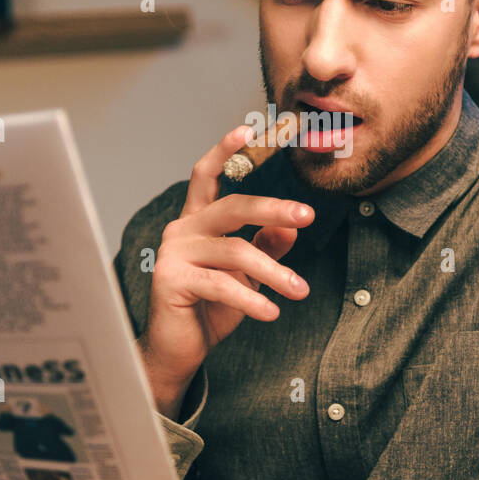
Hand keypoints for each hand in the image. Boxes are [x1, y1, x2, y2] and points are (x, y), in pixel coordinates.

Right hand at [138, 126, 314, 416]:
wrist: (178, 350)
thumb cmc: (210, 308)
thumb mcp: (246, 277)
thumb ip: (265, 248)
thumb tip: (291, 227)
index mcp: (197, 221)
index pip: (206, 176)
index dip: (224, 151)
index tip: (247, 128)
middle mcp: (181, 230)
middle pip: (231, 206)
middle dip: (273, 208)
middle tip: (308, 216)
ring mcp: (173, 253)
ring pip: (234, 251)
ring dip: (273, 272)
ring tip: (300, 291)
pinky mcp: (169, 280)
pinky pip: (221, 284)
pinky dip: (251, 300)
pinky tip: (272, 312)